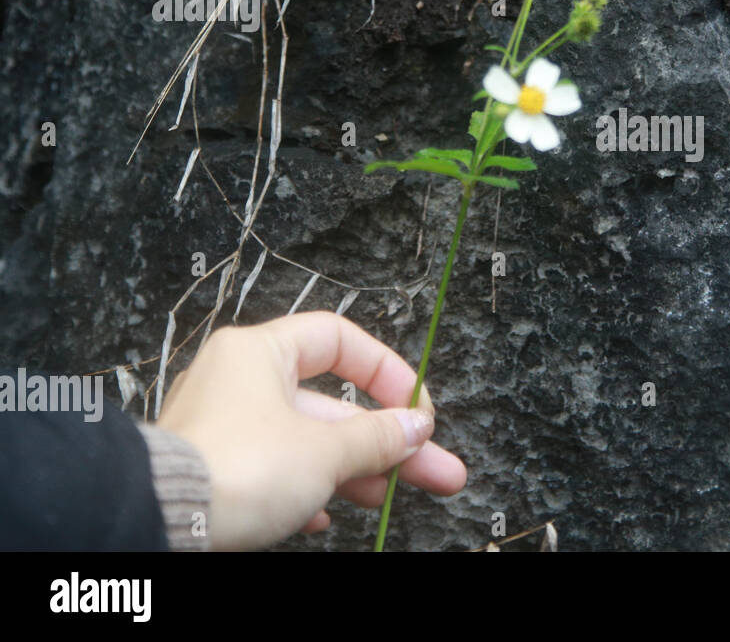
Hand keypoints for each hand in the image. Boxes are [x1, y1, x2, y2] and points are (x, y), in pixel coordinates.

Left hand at [157, 311, 466, 549]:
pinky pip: (275, 472)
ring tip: (395, 495)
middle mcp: (239, 382)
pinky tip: (327, 513)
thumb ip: (377, 436)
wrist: (162, 523)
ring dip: (356, 468)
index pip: (340, 341)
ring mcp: (225, 429)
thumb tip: (415, 426)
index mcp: (259, 353)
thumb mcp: (325, 449)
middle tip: (432, 465)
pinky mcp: (215, 471)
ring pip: (308, 442)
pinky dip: (308, 489)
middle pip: (332, 404)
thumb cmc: (232, 469)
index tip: (416, 407)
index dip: (386, 372)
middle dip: (387, 440)